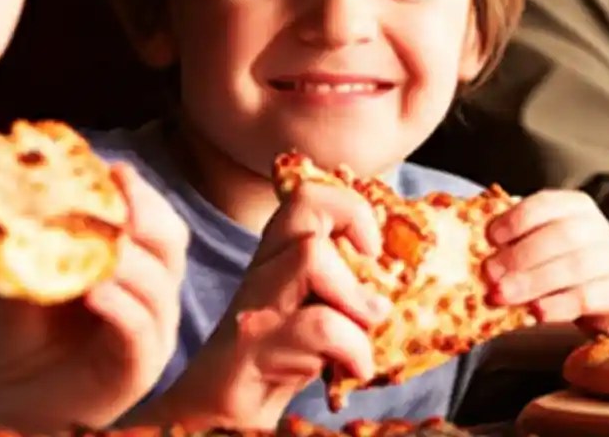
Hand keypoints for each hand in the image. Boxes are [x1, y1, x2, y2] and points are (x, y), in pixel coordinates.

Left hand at [0, 165, 188, 432]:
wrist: (2, 397)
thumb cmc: (16, 331)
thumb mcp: (24, 266)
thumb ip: (39, 230)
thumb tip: (41, 177)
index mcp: (135, 264)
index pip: (156, 219)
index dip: (141, 193)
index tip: (113, 170)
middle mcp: (153, 294)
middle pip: (171, 241)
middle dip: (146, 214)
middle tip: (115, 197)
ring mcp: (151, 333)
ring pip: (160, 285)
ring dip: (129, 261)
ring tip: (98, 247)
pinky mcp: (139, 370)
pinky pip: (143, 332)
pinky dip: (122, 308)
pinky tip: (93, 292)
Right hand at [137, 181, 390, 429]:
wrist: (215, 422)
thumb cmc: (274, 368)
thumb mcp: (313, 314)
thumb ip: (344, 288)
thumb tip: (394, 279)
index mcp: (276, 258)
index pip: (307, 195)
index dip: (350, 206)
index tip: (371, 249)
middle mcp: (261, 271)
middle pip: (304, 205)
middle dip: (354, 221)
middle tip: (373, 264)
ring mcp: (254, 308)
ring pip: (311, 257)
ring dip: (356, 299)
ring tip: (363, 332)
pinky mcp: (253, 349)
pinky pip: (320, 327)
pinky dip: (355, 349)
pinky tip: (353, 370)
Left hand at [482, 190, 608, 333]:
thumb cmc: (580, 263)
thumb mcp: (555, 243)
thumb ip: (521, 243)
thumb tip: (473, 254)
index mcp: (574, 207)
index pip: (544, 204)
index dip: (515, 219)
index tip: (489, 238)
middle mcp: (596, 227)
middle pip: (558, 236)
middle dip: (519, 255)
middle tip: (489, 275)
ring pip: (573, 266)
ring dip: (533, 282)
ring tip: (503, 296)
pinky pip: (590, 296)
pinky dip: (560, 304)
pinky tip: (537, 313)